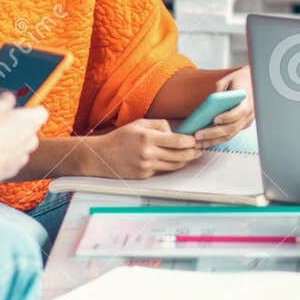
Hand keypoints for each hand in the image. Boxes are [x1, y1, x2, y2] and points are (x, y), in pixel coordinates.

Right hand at [0, 92, 48, 181]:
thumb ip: (5, 101)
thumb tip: (8, 98)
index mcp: (32, 120)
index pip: (40, 111)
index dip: (27, 108)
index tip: (16, 106)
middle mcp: (32, 138)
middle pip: (29, 128)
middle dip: (16, 125)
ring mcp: (24, 154)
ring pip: (20, 144)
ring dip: (9, 140)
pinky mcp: (14, 167)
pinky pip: (11, 157)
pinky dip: (3, 154)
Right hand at [82, 118, 200, 179]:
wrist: (100, 156)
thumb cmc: (120, 138)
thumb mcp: (139, 124)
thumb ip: (159, 125)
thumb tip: (175, 132)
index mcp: (148, 138)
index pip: (178, 141)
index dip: (190, 141)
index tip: (196, 140)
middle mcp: (148, 153)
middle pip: (180, 156)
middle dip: (192, 152)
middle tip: (199, 149)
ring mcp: (146, 166)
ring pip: (174, 165)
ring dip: (185, 161)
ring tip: (190, 155)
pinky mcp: (144, 176)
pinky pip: (162, 171)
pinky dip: (169, 165)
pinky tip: (173, 160)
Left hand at [187, 66, 254, 146]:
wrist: (253, 81)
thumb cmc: (239, 80)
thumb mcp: (227, 81)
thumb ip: (218, 92)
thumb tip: (206, 106)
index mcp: (247, 101)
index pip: (238, 112)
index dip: (227, 117)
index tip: (214, 119)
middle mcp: (249, 114)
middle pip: (231, 128)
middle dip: (213, 133)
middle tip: (198, 135)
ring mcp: (246, 122)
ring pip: (230, 135)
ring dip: (213, 140)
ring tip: (198, 142)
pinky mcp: (241, 126)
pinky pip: (229, 135)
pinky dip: (216, 139)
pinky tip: (205, 141)